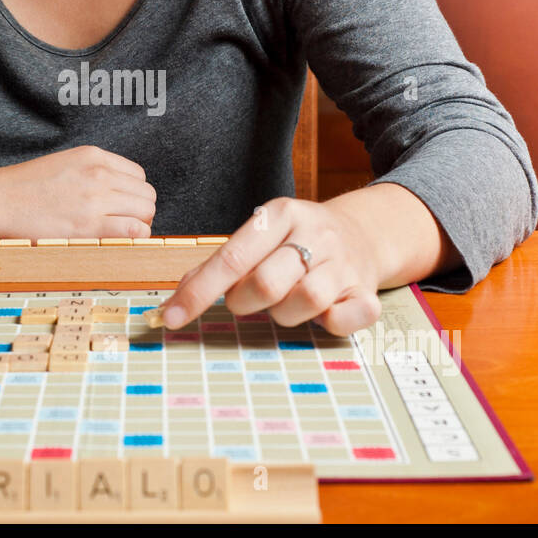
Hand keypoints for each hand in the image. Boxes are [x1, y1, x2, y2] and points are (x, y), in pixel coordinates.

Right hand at [0, 145, 155, 239]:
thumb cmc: (22, 188)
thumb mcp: (64, 164)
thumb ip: (93, 173)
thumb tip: (118, 195)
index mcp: (93, 156)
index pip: (138, 176)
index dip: (133, 197)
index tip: (121, 210)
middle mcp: (99, 174)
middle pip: (147, 195)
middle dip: (139, 213)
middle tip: (121, 226)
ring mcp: (96, 199)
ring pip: (146, 213)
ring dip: (138, 227)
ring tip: (116, 237)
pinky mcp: (89, 226)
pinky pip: (134, 233)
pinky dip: (134, 240)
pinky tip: (116, 244)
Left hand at [158, 196, 385, 335]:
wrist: (364, 233)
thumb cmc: (297, 241)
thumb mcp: (261, 237)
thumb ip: (221, 263)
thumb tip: (176, 299)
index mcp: (281, 214)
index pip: (231, 258)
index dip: (198, 293)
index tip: (172, 317)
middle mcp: (314, 233)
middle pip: (265, 284)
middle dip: (244, 302)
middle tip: (247, 300)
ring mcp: (343, 262)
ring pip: (303, 303)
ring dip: (285, 314)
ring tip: (288, 301)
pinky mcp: (365, 290)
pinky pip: (343, 319)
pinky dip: (329, 323)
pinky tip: (324, 312)